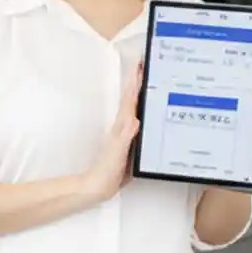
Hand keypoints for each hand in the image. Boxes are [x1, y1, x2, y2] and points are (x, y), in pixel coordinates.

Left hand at [82, 62, 141, 201]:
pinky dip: (147, 115)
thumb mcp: (117, 153)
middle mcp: (124, 126)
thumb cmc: (107, 169)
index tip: (140, 66)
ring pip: (138, 109)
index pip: (131, 99)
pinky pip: (142, 123)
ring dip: (144, 96)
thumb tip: (136, 119)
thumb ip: (125, 137)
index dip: (135, 83)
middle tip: (147, 65)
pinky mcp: (131, 143)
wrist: (99, 186)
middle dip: (140, 83)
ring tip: (152, 82)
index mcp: (122, 126)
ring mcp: (127, 134)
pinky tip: (152, 114)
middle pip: (134, 100)